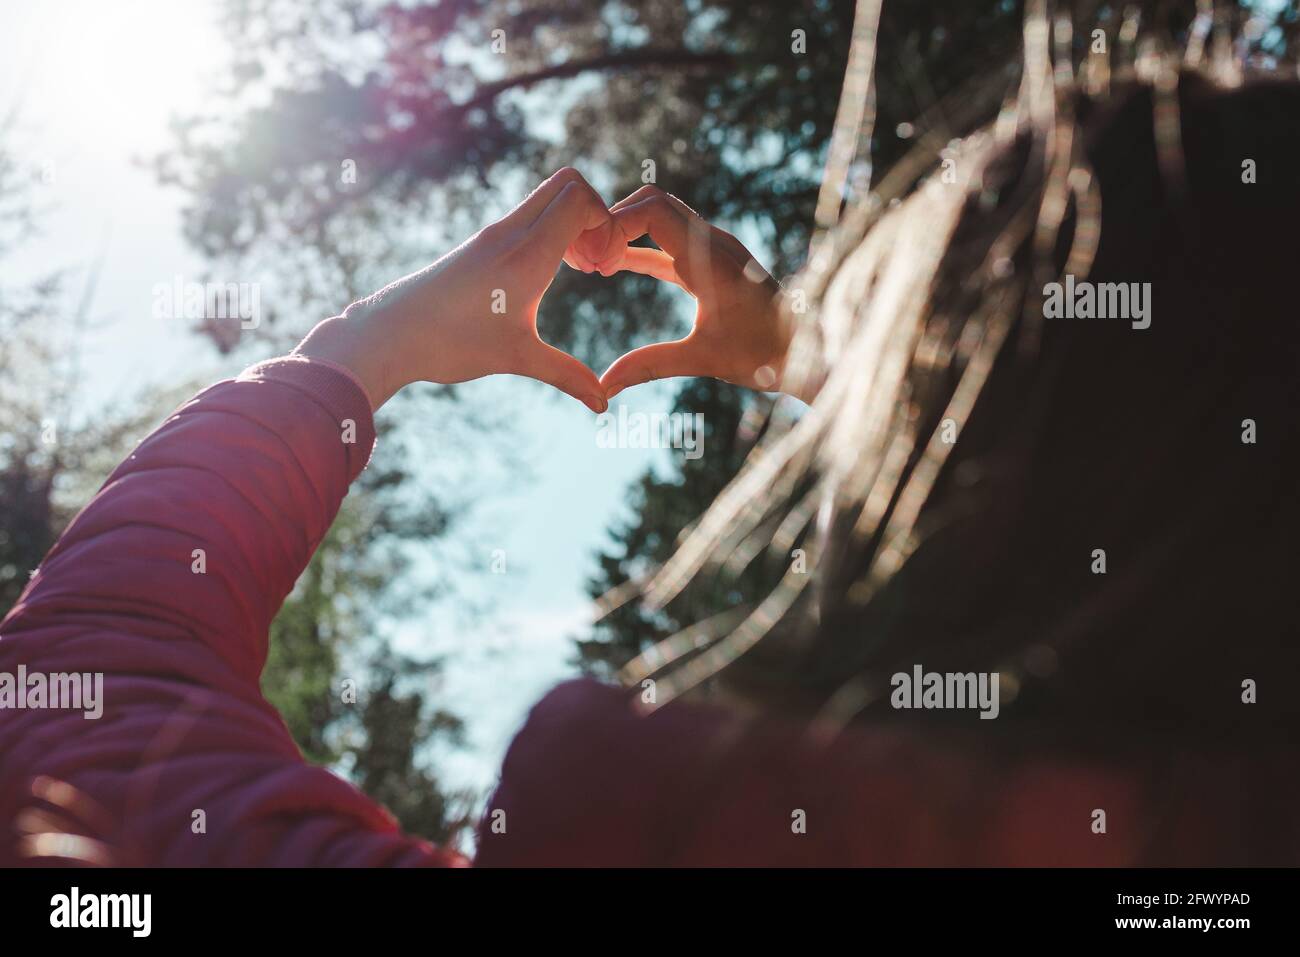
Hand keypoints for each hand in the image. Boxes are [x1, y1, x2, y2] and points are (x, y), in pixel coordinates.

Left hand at [297, 168, 624, 410]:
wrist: (389, 333)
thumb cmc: (450, 344)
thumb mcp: (516, 358)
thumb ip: (566, 375)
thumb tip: (602, 405)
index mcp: (526, 254)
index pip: (580, 200)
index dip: (607, 223)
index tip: (605, 266)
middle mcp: (510, 233)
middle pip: (568, 183)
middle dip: (596, 214)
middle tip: (596, 261)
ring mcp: (492, 234)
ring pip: (547, 198)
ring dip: (573, 224)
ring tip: (577, 269)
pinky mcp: (479, 244)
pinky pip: (528, 216)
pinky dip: (550, 232)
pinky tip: (546, 275)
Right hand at [598, 186, 793, 400]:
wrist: (811, 353)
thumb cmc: (765, 356)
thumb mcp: (704, 360)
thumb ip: (650, 366)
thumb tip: (604, 387)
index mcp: (710, 257)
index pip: (651, 211)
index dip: (614, 226)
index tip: (592, 261)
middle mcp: (714, 242)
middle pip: (652, 202)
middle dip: (614, 221)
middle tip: (585, 255)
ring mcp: (716, 248)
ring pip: (661, 217)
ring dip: (627, 232)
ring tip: (593, 260)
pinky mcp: (716, 262)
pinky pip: (671, 242)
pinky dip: (643, 248)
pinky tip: (615, 265)